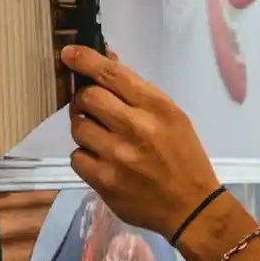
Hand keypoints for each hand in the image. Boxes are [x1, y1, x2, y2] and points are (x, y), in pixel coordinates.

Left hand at [60, 45, 221, 238]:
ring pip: (78, 127)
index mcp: (157, 107)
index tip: (68, 53)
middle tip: (93, 109)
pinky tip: (102, 161)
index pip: (112, 74)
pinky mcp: (104, 181)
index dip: (85, 60)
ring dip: (85, 129)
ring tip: (102, 139)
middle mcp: (136, 127)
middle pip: (88, 98)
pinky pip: (77, 157)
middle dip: (85, 99)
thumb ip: (137, 92)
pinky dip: (85, 156)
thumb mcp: (172, 117)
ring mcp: (118, 156)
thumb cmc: (183, 156)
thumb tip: (104, 61)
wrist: (191, 207)